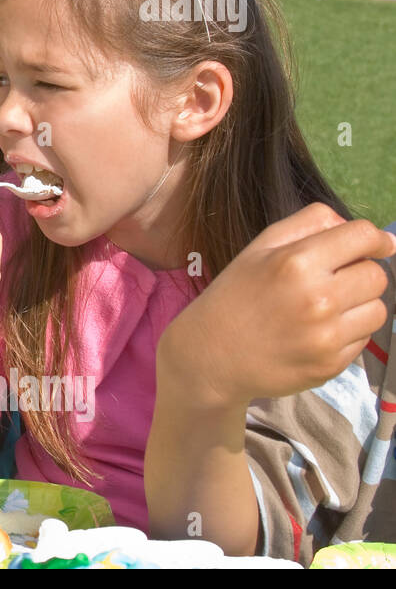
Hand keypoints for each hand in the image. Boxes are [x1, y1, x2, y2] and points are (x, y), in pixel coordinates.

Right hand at [158, 202, 395, 409]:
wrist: (210, 356)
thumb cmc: (234, 296)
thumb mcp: (258, 248)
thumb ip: (307, 224)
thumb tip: (360, 230)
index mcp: (295, 262)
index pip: (362, 236)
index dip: (377, 238)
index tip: (378, 245)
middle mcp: (317, 298)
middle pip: (377, 275)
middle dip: (362, 272)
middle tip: (336, 281)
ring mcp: (326, 335)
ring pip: (378, 309)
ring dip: (360, 305)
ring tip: (327, 309)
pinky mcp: (331, 364)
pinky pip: (363, 339)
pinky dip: (348, 333)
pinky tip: (317, 332)